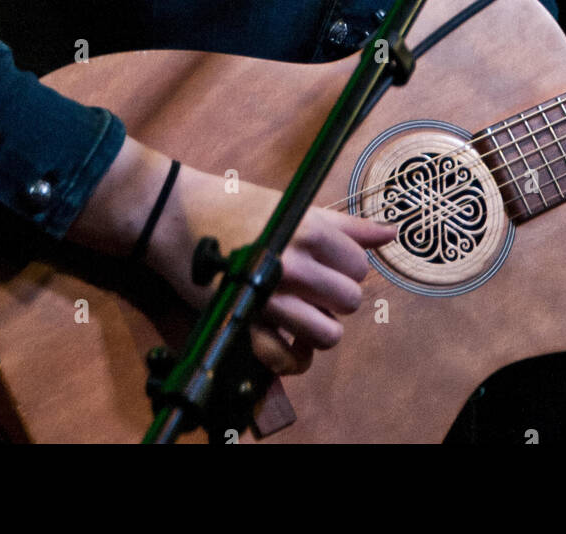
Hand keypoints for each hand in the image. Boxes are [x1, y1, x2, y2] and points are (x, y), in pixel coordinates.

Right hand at [145, 166, 395, 376]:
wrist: (176, 216)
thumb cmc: (237, 206)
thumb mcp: (294, 208)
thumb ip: (345, 226)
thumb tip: (390, 233)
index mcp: (310, 231)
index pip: (359, 266)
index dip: (347, 267)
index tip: (328, 263)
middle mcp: (294, 265)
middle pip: (349, 301)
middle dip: (336, 297)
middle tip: (315, 286)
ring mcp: (270, 299)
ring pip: (327, 334)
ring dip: (320, 328)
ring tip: (303, 311)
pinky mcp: (245, 323)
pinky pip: (288, 359)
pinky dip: (294, 356)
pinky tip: (289, 339)